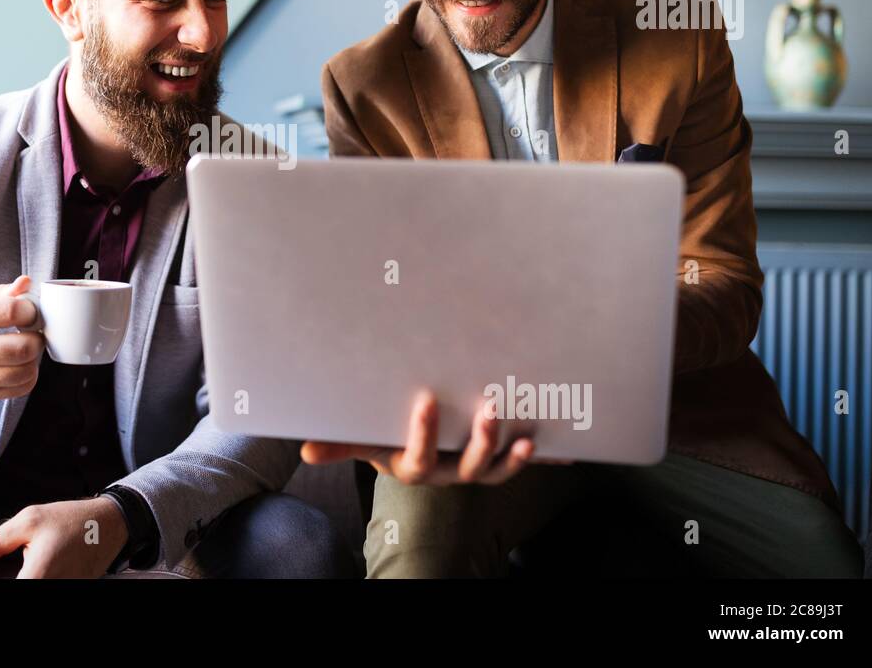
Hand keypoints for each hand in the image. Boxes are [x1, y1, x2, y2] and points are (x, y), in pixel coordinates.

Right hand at [0, 275, 44, 405]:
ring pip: (27, 371)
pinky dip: (29, 375)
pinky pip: (21, 388)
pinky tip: (19, 364)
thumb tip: (26, 283)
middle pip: (24, 347)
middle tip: (32, 331)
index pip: (11, 311)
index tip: (30, 311)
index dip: (31, 310)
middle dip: (37, 336)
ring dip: (35, 358)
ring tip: (25, 347)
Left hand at [0, 497, 128, 578]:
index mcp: (36, 576)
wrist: (108, 524)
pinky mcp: (71, 588)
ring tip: (34, 560)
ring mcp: (63, 589)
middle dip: (10, 577)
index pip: (3, 588)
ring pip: (33, 586)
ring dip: (27, 575)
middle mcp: (52, 587)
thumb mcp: (29, 521)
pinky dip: (41, 576)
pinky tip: (45, 565)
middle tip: (20, 562)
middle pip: (19, 587)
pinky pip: (48, 585)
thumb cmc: (74, 521)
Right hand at [300, 389, 572, 485]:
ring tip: (526, 437)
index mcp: (414, 467)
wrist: (409, 447)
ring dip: (514, 456)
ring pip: (496, 469)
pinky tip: (565, 449)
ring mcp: (474, 467)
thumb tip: (305, 452)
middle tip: (491, 410)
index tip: (424, 400)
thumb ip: (339, 444)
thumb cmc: (384, 436)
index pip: (420, 459)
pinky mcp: (496, 459)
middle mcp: (448, 472)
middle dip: (483, 441)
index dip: (423, 435)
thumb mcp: (362, 439)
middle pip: (469, 467)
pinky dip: (544, 456)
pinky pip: (520, 461)